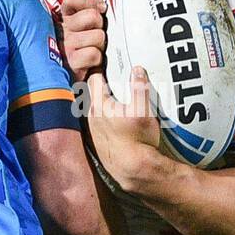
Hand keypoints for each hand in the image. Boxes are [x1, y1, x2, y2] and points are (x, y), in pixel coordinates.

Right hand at [59, 0, 106, 82]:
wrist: (68, 82)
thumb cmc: (80, 51)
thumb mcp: (83, 28)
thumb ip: (89, 10)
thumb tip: (99, 1)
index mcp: (64, 19)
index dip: (88, 2)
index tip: (99, 9)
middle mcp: (62, 30)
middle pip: (92, 16)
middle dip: (101, 26)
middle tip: (96, 36)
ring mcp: (65, 47)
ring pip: (98, 36)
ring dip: (100, 45)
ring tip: (93, 51)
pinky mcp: (71, 63)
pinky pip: (93, 54)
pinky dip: (96, 60)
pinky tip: (90, 63)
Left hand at [86, 68, 162, 191]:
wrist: (134, 171)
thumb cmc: (139, 141)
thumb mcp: (143, 111)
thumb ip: (139, 88)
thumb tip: (137, 69)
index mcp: (99, 105)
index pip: (94, 78)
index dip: (101, 69)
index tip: (110, 63)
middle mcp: (91, 117)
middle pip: (92, 92)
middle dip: (101, 84)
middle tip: (115, 79)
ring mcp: (93, 131)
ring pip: (94, 108)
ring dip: (102, 101)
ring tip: (117, 98)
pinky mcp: (98, 142)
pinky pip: (98, 123)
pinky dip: (104, 117)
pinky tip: (116, 120)